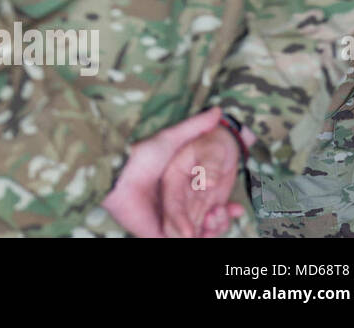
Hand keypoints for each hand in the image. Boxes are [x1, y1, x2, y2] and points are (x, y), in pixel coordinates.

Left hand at [100, 108, 236, 237]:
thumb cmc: (139, 156)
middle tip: (231, 210)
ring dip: (214, 229)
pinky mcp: (156, 235)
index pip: (205, 204)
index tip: (237, 205)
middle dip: (222, 219)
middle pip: (204, 222)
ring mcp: (165, 223)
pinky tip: (207, 230)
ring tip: (218, 216)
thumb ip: (194, 127)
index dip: (224, 206)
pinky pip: (182, 243)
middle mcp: (171, 208)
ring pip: (198, 234)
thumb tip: (218, 111)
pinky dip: (199, 239)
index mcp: (175, 190)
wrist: (116, 176)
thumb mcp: (171, 139)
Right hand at [161, 122, 249, 237]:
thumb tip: (207, 183)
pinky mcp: (207, 205)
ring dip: (212, 227)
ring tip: (223, 212)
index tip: (189, 234)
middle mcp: (179, 193)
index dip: (178, 221)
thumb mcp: (211, 148)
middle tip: (212, 223)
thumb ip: (209, 165)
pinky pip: (212, 222)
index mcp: (172, 178)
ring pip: (197, 226)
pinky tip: (235, 209)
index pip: (171, 204)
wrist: (225, 141)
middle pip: (179, 222)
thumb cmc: (214, 141)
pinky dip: (223, 222)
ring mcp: (193, 201)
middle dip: (195, 231)